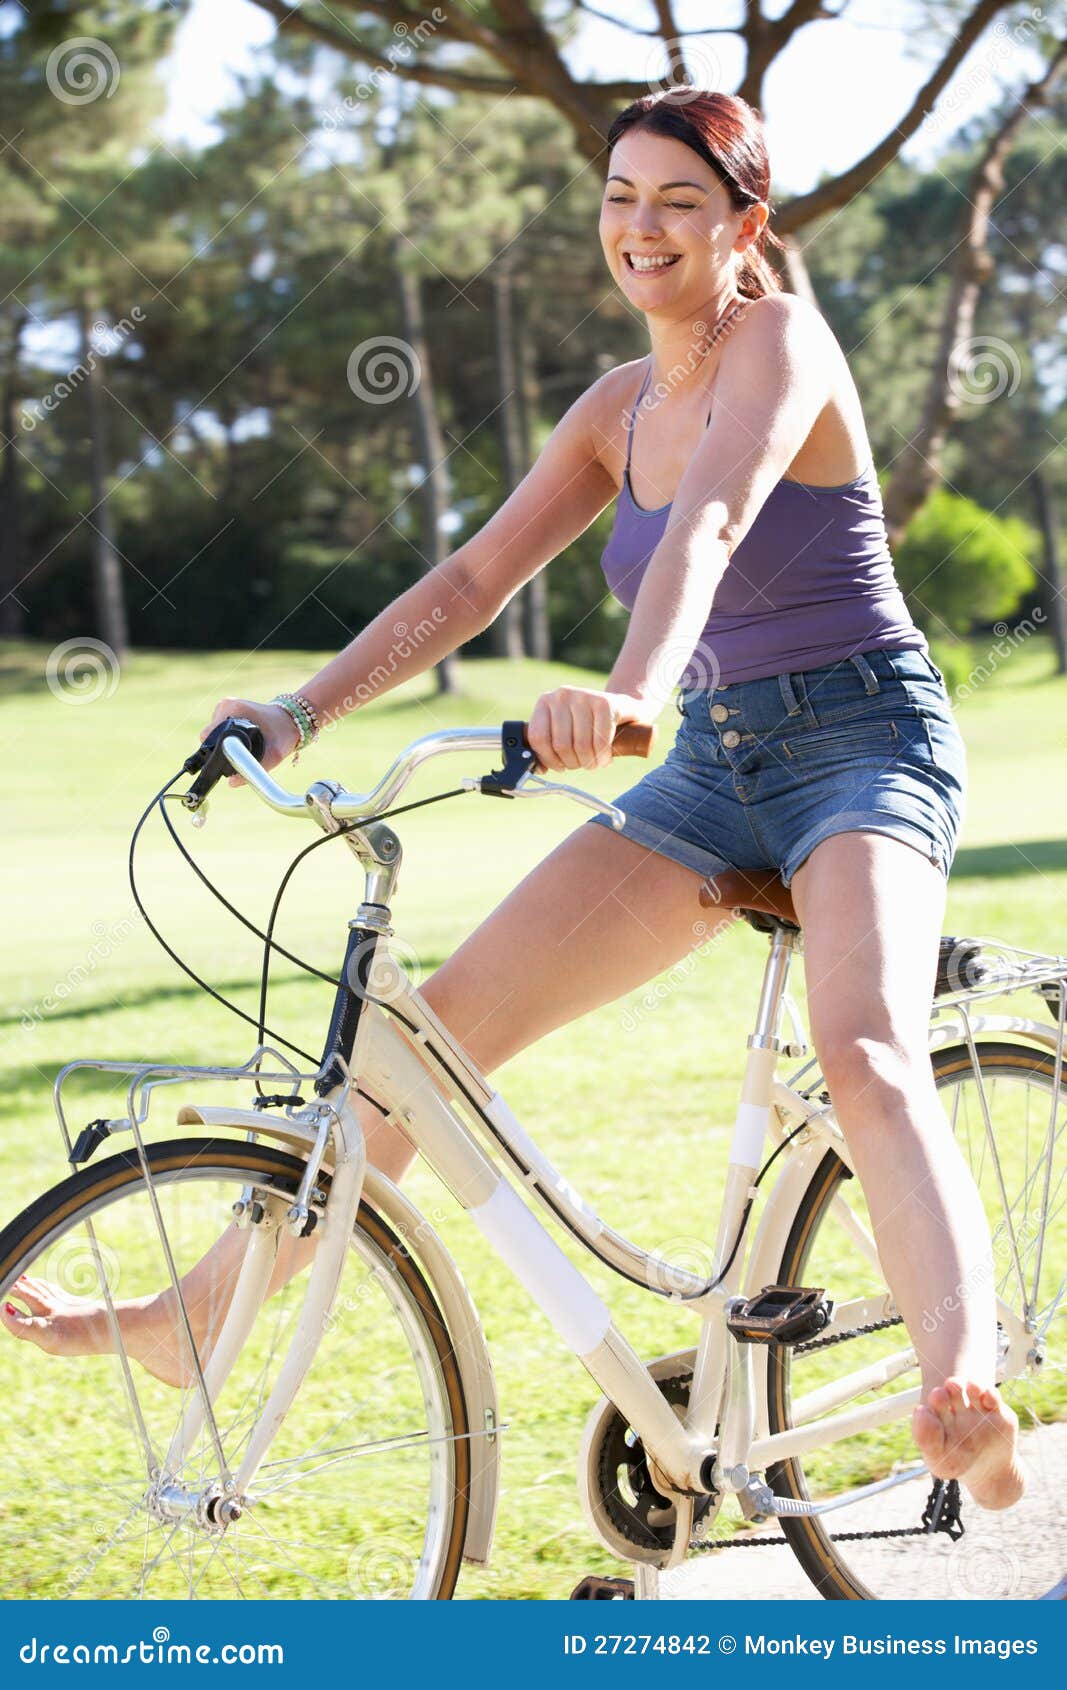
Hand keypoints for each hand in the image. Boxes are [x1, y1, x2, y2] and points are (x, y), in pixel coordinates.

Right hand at [199, 697, 301, 788]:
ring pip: (213, 733)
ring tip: (246, 744)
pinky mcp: (227, 709)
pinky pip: (218, 729)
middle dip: (221, 748)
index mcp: (233, 709)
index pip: (208, 735)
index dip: (214, 752)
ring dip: (224, 743)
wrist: (291, 720)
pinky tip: (243, 739)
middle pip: (209, 735)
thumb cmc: (284, 734)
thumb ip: (254, 769)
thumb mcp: (274, 754)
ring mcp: (226, 706)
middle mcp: (226, 705)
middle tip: (242, 752)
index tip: (229, 759)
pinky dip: (227, 737)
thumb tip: (231, 783)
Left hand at [525, 687, 655, 772]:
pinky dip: (602, 756)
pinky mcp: (605, 703)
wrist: (620, 708)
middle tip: (581, 765)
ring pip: (581, 745)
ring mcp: (584, 696)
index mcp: (545, 702)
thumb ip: (547, 746)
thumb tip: (537, 769)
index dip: (549, 759)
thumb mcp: (562, 730)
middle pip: (561, 744)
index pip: (538, 738)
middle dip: (572, 763)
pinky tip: (605, 759)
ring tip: (593, 763)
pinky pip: (600, 741)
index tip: (560, 767)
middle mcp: (562, 695)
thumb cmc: (586, 725)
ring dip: (589, 762)